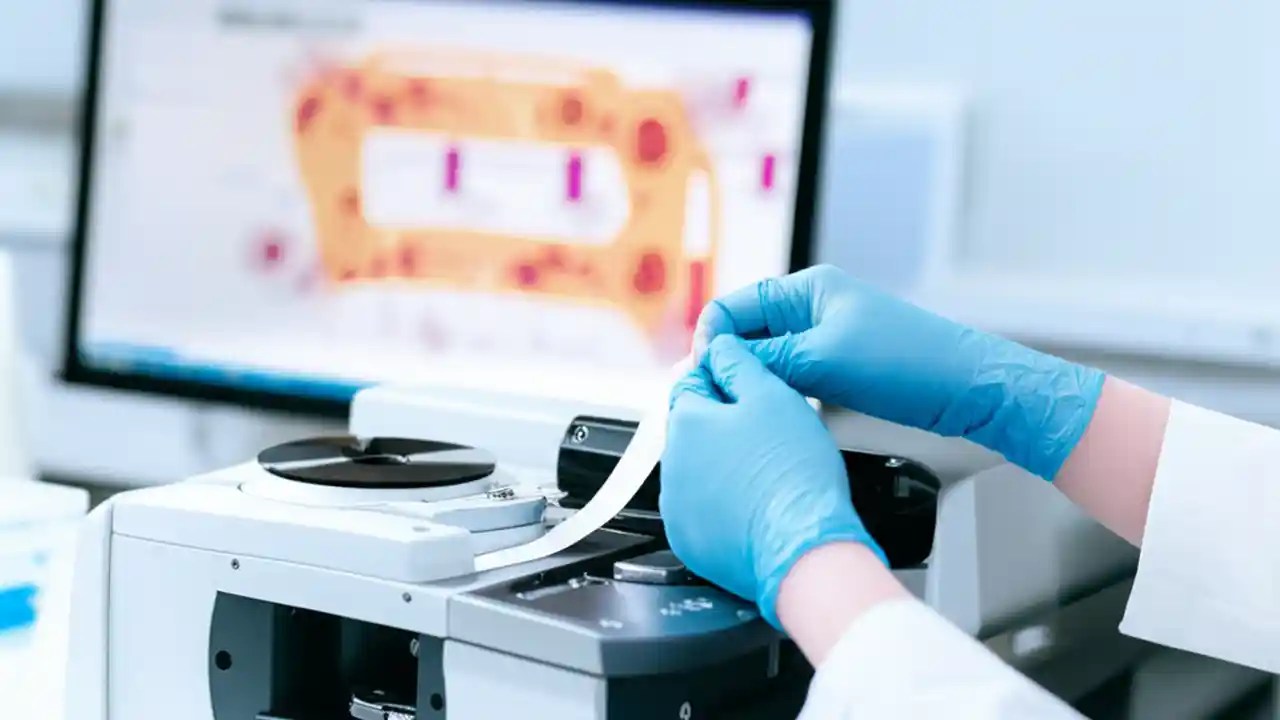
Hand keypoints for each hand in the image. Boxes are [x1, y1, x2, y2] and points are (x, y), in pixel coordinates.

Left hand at [660, 335, 886, 628]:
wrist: (804, 549)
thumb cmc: (793, 474)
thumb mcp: (771, 395)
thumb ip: (737, 363)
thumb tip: (716, 345)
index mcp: (685, 423)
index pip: (691, 383)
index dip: (724, 382)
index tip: (749, 392)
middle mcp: (670, 466)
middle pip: (694, 430)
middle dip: (725, 426)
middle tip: (769, 436)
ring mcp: (677, 508)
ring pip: (698, 471)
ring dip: (724, 466)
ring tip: (767, 474)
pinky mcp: (691, 542)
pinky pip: (704, 511)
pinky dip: (725, 505)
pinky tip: (757, 505)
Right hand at [694, 265, 1104, 480]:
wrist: (971, 390)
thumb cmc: (908, 364)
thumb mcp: (822, 360)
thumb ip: (765, 359)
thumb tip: (718, 363)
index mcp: (808, 289)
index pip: (734, 307)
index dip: (710, 340)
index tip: (702, 376)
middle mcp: (814, 309)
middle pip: (748, 333)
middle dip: (729, 363)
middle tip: (717, 399)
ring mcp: (828, 340)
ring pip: (770, 360)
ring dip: (756, 381)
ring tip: (746, 409)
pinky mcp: (842, 369)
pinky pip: (794, 378)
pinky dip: (781, 394)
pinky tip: (777, 415)